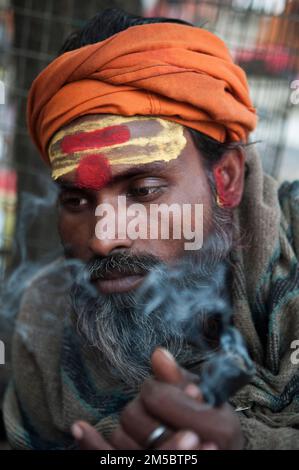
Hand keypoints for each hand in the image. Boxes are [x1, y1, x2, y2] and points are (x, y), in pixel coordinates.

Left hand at [72, 348, 242, 449]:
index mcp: (215, 427)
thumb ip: (180, 380)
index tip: (159, 389)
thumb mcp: (207, 398)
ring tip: (146, 424)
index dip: (155, 389)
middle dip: (140, 408)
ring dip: (126, 429)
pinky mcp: (141, 466)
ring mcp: (164, 459)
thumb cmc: (214, 426)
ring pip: (119, 438)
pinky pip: (109, 458)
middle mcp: (192, 447)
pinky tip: (79, 427)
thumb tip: (157, 353)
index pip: (157, 396)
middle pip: (133, 416)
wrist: (213, 449)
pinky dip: (92, 443)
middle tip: (155, 408)